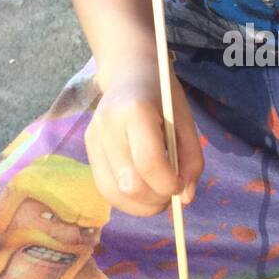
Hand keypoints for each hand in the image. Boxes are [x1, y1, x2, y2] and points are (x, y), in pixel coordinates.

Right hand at [85, 58, 203, 216]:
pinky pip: (105, 188)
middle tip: (171, 195)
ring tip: (158, 197)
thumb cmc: (162, 96)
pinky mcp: (88, 148)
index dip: (169, 184)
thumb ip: (191, 160)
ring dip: (141, 205)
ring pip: (113, 193)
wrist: (128, 72)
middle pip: (129, 183)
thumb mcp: (185, 122)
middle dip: (155, 199)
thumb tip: (185, 199)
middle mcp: (108, 125)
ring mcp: (93, 137)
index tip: (180, 185)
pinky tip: (143, 191)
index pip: (149, 162)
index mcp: (135, 111)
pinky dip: (127, 200)